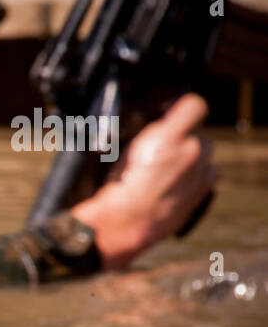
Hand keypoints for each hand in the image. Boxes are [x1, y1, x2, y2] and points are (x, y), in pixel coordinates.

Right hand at [71, 93, 215, 269]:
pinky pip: (207, 171)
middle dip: (182, 136)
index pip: (193, 105)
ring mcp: (202, 171)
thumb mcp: (126, 149)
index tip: (169, 111)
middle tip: (162, 148)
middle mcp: (192, 151)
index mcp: (169, 137)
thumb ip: (151, 131)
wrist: (128, 221)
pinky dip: (196, 173)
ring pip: (203, 151)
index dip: (180, 105)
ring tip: (167, 168)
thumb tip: (162, 121)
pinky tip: (176, 181)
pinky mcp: (205, 188)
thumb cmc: (120, 187)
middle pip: (197, 132)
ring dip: (190, 155)